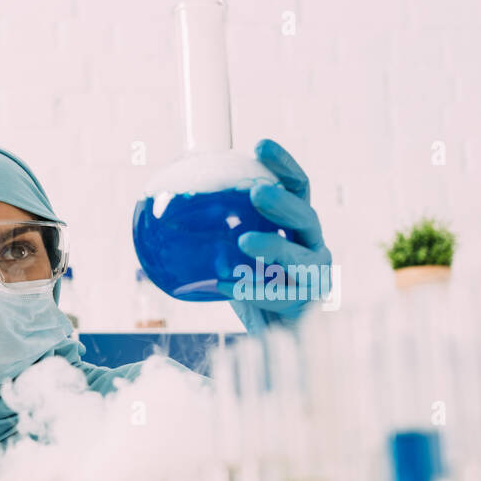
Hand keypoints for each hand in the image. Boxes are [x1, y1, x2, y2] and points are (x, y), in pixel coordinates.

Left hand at [227, 138, 332, 328]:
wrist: (270, 335)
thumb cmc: (250, 287)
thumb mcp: (226, 254)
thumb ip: (210, 229)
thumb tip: (164, 193)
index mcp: (296, 225)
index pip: (297, 187)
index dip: (283, 164)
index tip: (260, 144)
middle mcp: (312, 245)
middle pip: (305, 216)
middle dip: (283, 203)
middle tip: (256, 193)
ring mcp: (315, 275)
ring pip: (300, 257)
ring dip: (273, 247)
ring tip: (243, 242)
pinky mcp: (308, 304)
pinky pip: (281, 296)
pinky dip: (256, 291)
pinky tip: (228, 286)